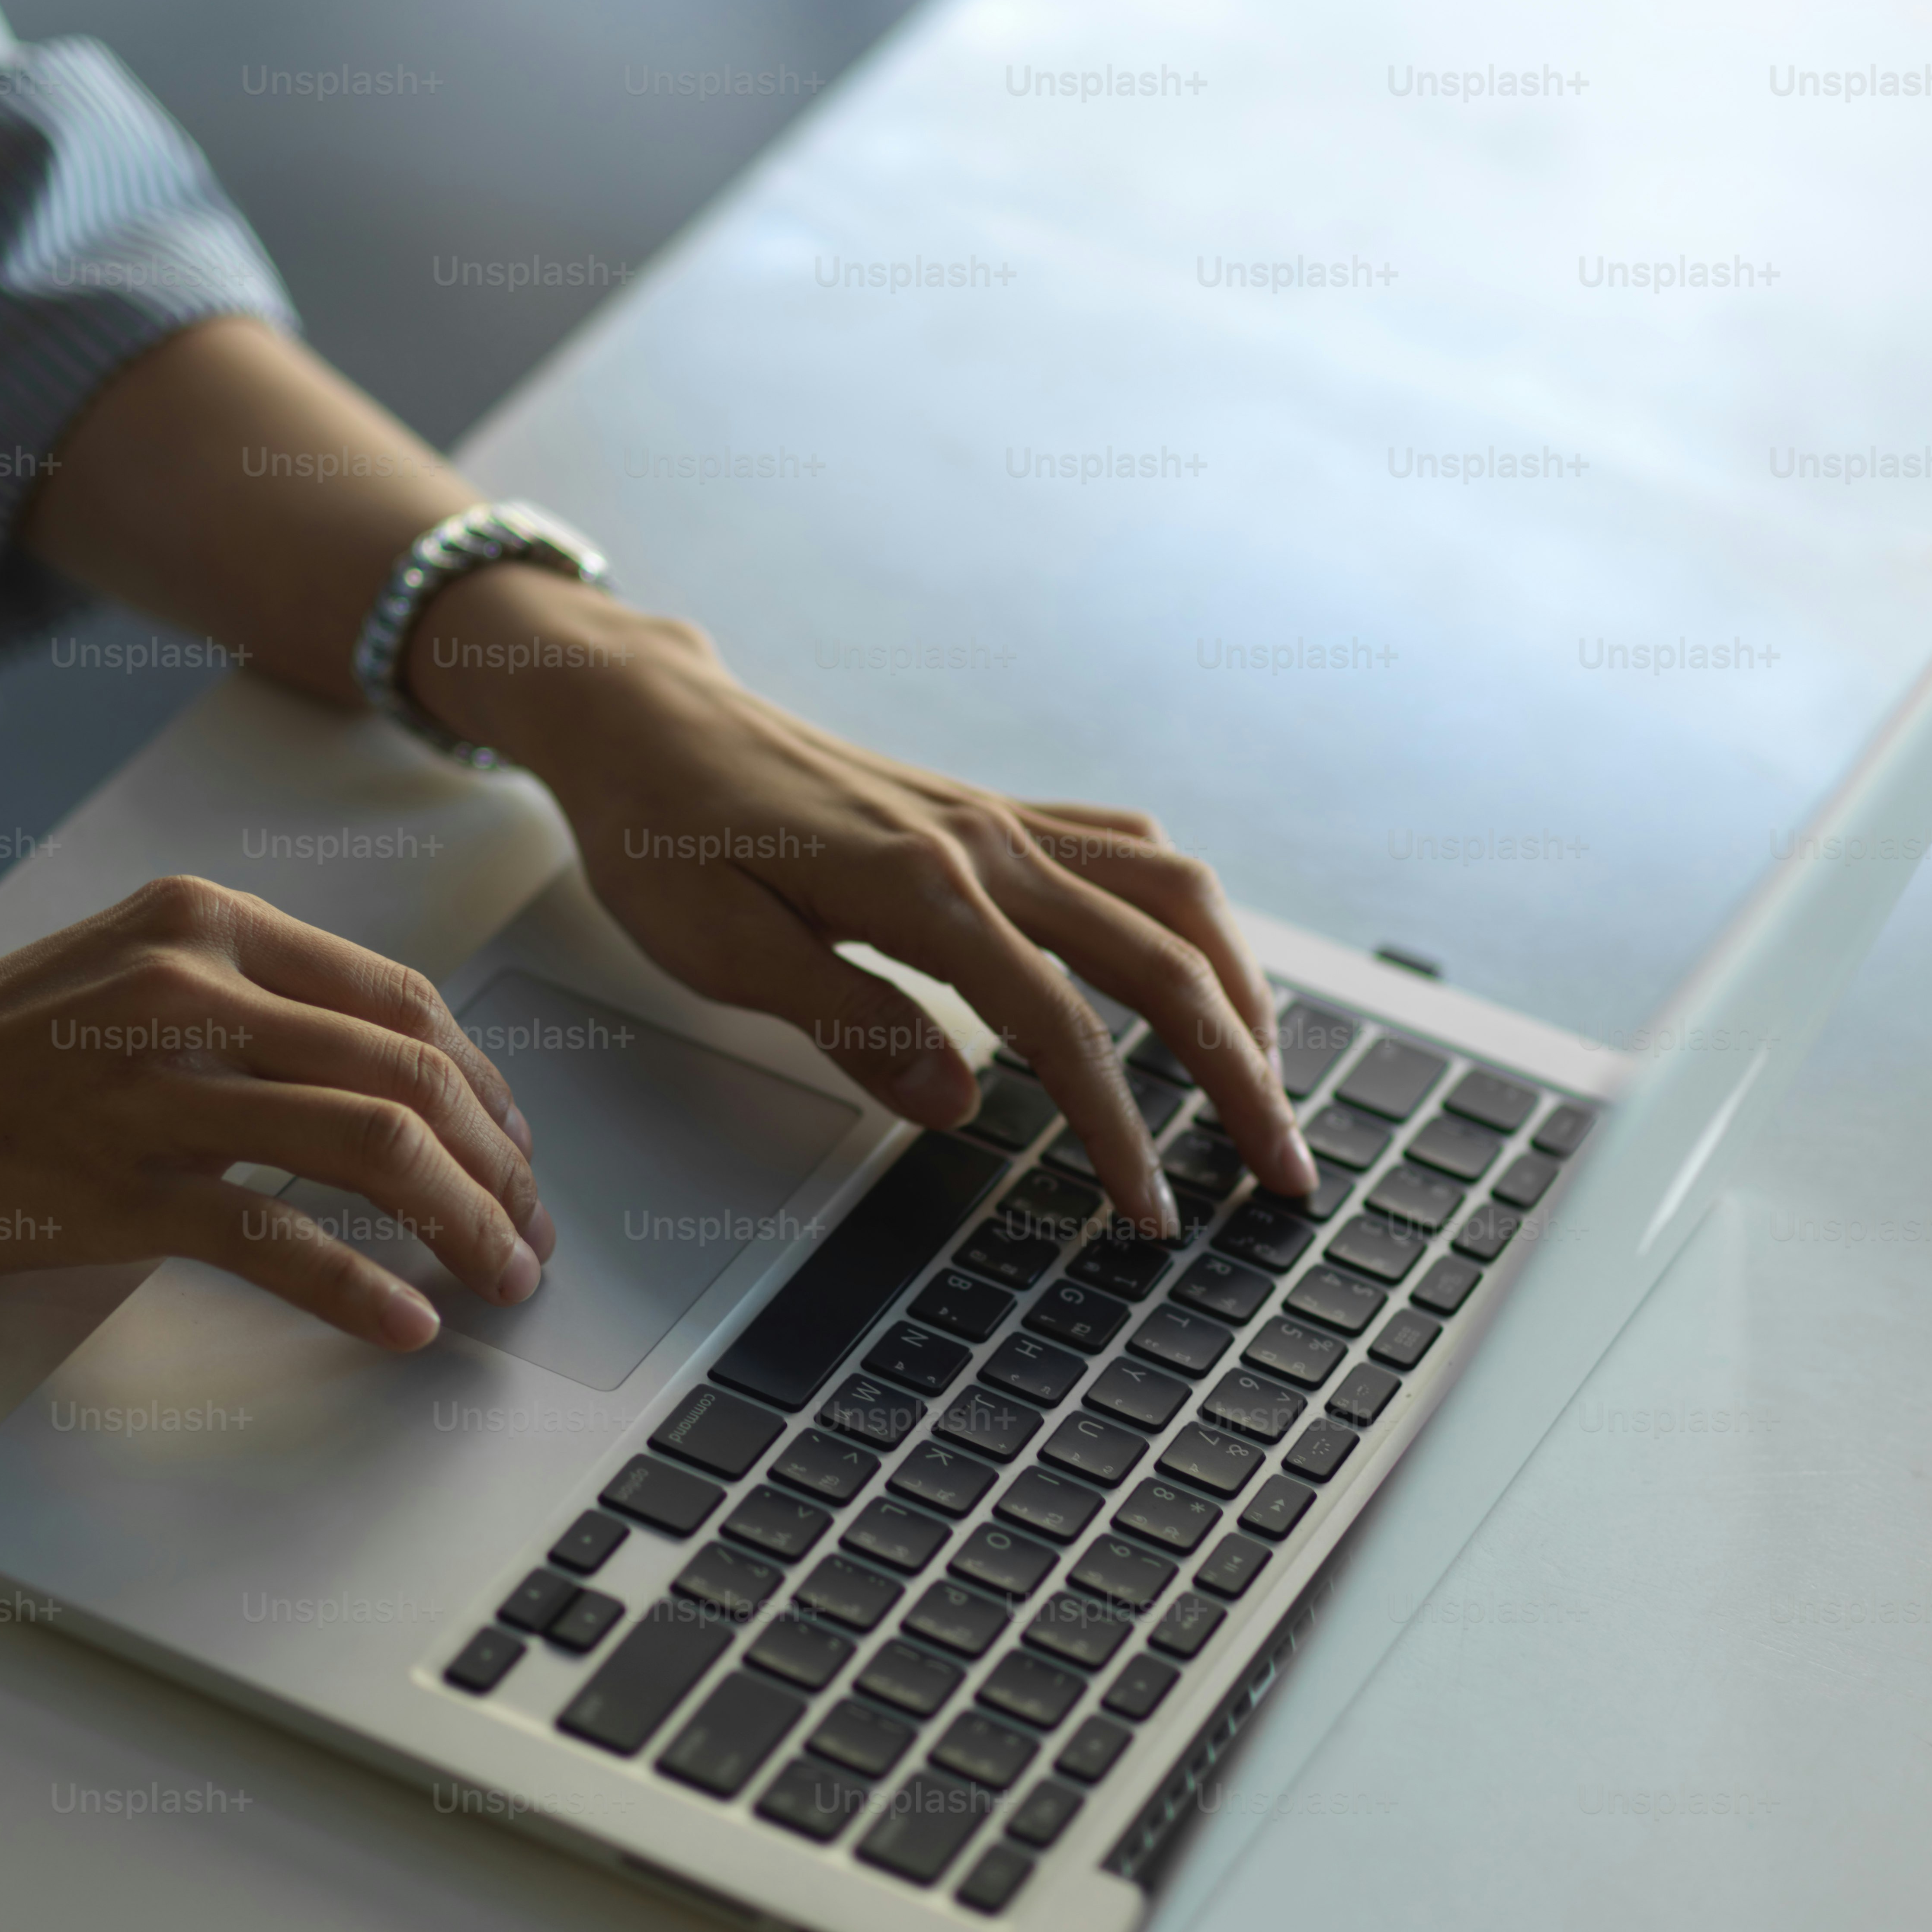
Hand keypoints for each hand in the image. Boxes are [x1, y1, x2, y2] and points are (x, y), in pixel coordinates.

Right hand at [0, 877, 556, 1348]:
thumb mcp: (123, 977)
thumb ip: (244, 1003)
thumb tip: (382, 1079)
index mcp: (205, 922)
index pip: (402, 1001)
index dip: (485, 1085)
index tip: (514, 1150)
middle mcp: (190, 984)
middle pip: (412, 1072)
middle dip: (499, 1164)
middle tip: (529, 1231)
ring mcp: (153, 1085)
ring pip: (374, 1146)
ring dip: (464, 1223)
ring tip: (503, 1278)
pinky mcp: (117, 1185)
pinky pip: (278, 1240)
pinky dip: (363, 1290)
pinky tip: (409, 1327)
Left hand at [404, 570, 1319, 1236]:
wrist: (649, 719)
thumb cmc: (665, 836)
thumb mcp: (721, 950)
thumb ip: (848, 1021)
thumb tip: (957, 1104)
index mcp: (922, 889)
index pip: (1063, 1032)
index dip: (1122, 1133)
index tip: (1156, 1212)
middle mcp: (984, 843)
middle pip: (1161, 960)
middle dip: (1239, 1073)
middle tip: (1282, 1170)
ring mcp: (997, 819)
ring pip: (1171, 893)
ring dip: (1239, 987)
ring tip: (1269, 1078)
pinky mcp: (991, 811)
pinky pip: (1128, 850)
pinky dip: (1188, 916)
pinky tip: (1199, 968)